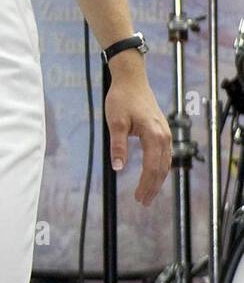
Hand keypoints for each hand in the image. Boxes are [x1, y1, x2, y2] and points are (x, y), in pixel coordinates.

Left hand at [105, 53, 171, 204]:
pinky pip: (165, 155)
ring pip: (165, 163)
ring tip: (148, 193)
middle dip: (153, 187)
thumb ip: (118, 146)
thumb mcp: (115, 122)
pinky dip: (160, 168)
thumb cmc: (121, 99)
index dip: (146, 185)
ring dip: (157, 180)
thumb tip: (118, 168)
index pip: (152, 167)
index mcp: (154, 135)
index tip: (138, 198)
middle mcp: (165, 137)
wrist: (131, 80)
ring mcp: (166, 134)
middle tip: (142, 201)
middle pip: (161, 168)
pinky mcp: (163, 131)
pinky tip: (153, 175)